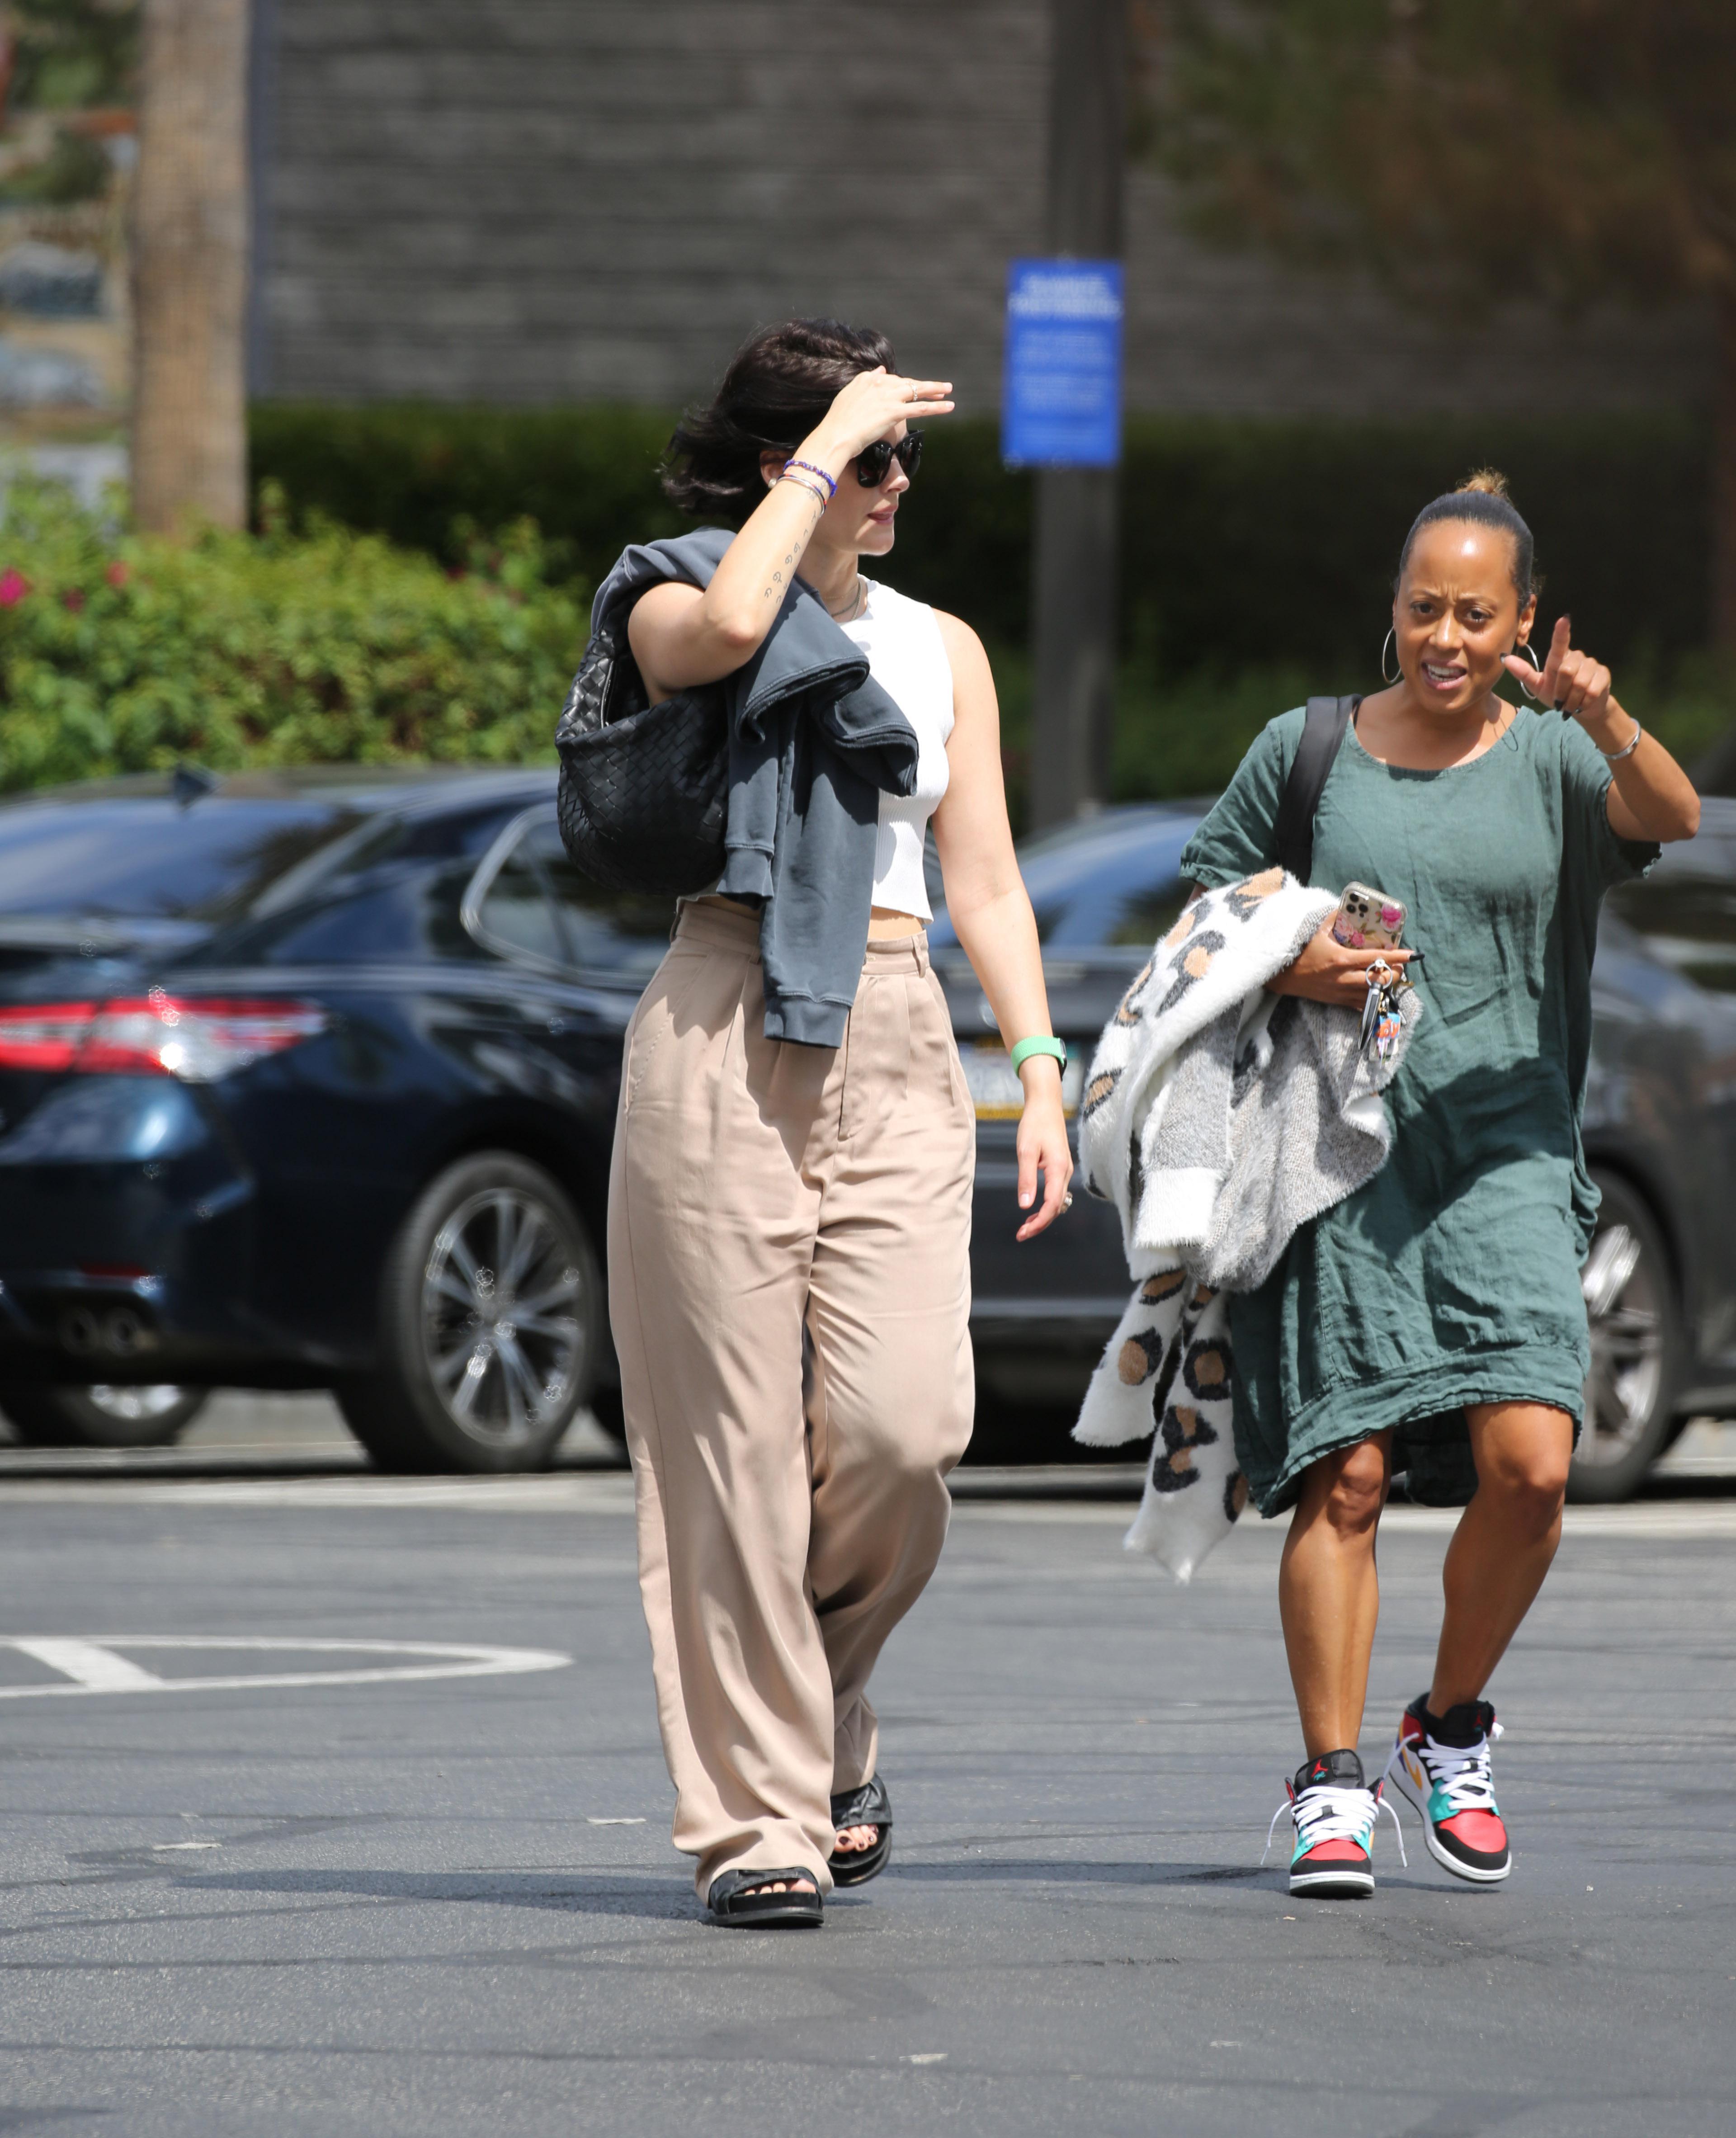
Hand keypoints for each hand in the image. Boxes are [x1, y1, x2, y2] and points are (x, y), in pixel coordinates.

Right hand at [805, 367, 954, 470]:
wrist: (835, 436)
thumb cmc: (837, 423)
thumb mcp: (848, 395)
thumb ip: (865, 381)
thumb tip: (881, 370)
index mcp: (866, 379)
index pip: (890, 379)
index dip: (903, 384)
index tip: (910, 388)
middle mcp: (879, 384)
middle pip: (907, 382)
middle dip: (924, 385)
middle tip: (940, 387)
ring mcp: (888, 397)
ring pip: (917, 390)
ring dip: (935, 390)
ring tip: (948, 390)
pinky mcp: (894, 411)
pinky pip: (920, 408)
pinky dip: (937, 407)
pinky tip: (949, 406)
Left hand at [1014, 1062, 1072, 1240]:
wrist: (1046, 1105)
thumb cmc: (1035, 1125)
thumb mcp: (1025, 1151)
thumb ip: (1026, 1179)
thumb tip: (1025, 1206)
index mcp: (1059, 1169)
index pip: (1052, 1205)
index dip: (1039, 1222)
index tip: (1023, 1232)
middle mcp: (1066, 1172)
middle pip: (1056, 1208)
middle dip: (1040, 1224)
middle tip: (1021, 1234)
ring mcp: (1065, 1171)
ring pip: (1058, 1202)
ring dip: (1043, 1216)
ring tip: (1025, 1226)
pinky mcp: (1061, 1168)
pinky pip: (1057, 1193)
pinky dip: (1046, 1205)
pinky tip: (1034, 1209)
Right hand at [1268, 925, 1416, 1009]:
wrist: (1282, 977)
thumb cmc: (1300, 952)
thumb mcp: (1316, 932)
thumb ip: (1333, 918)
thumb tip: (1346, 907)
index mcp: (1342, 959)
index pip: (1376, 958)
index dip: (1397, 956)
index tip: (1412, 954)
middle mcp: (1344, 978)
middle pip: (1380, 980)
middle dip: (1395, 973)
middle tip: (1398, 966)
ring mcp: (1341, 992)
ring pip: (1373, 994)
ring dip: (1386, 986)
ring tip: (1390, 977)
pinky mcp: (1337, 1001)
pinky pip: (1361, 1005)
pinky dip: (1372, 1000)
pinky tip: (1377, 992)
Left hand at [1502, 615, 1616, 735]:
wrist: (1581, 708)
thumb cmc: (1558, 696)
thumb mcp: (1538, 686)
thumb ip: (1524, 673)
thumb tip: (1505, 659)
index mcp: (1559, 658)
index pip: (1559, 643)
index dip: (1561, 632)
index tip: (1563, 619)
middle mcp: (1576, 657)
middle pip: (1566, 670)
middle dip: (1560, 690)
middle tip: (1560, 701)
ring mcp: (1592, 664)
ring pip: (1579, 682)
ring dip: (1572, 699)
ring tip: (1570, 703)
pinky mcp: (1603, 675)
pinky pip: (1592, 690)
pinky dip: (1584, 702)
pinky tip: (1583, 703)